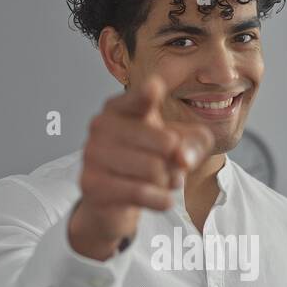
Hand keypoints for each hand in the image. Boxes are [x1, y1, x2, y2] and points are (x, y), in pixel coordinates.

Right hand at [69, 75, 212, 259]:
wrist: (113, 199)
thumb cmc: (147, 160)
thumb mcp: (181, 144)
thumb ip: (195, 142)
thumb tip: (182, 158)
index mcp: (122, 106)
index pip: (141, 97)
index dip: (149, 94)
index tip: (156, 86)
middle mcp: (102, 124)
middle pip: (166, 143)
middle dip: (177, 162)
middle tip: (171, 167)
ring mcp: (93, 153)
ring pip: (154, 170)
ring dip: (168, 182)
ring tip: (162, 182)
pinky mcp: (91, 183)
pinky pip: (139, 192)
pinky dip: (160, 200)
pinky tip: (164, 200)